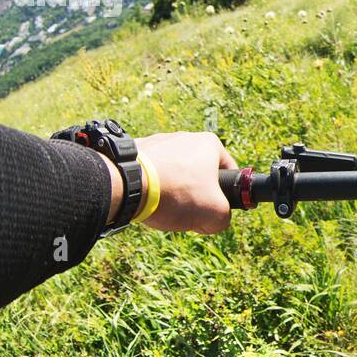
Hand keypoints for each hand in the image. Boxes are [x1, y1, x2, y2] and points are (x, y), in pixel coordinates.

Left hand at [104, 133, 237, 233]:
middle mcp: (185, 136)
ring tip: (164, 207)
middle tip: (188, 212)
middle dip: (196, 194)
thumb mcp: (215, 214)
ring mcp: (159, 141)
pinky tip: (146, 199)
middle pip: (200, 174)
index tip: (214, 209)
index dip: (225, 195)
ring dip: (173, 191)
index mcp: (210, 144)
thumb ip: (224, 217)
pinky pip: (152, 173)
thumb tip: (216, 220)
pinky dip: (152, 187)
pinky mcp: (137, 150)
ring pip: (175, 174)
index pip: (229, 172)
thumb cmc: (176, 193)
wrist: (127, 183)